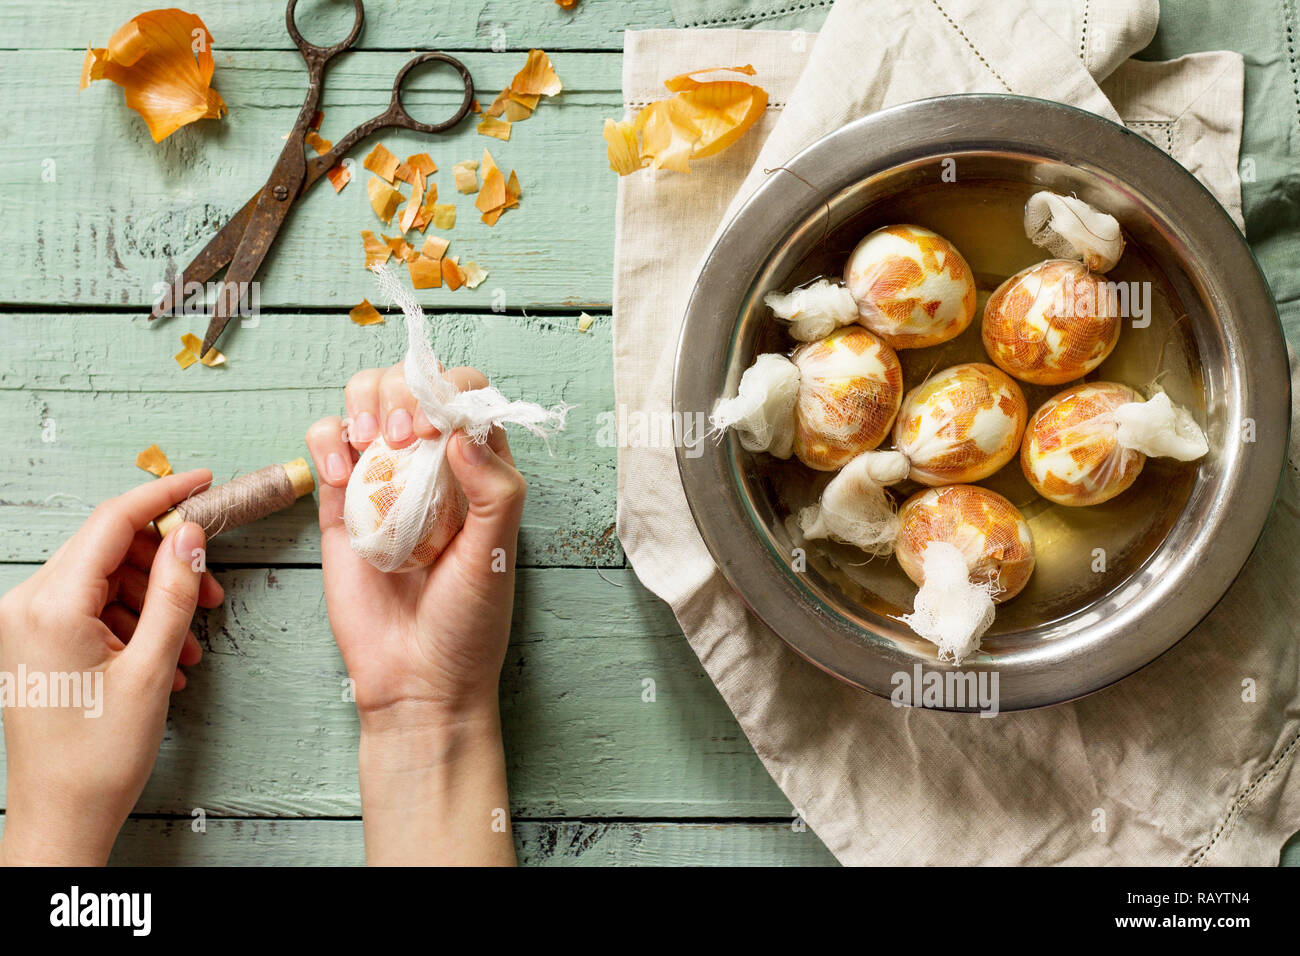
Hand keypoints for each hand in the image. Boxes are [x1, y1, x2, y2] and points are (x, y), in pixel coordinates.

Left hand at [0, 471, 222, 865]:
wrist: (61, 817)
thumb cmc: (99, 755)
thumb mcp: (153, 669)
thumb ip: (175, 593)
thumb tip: (190, 534)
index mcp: (50, 606)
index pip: (111, 523)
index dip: (163, 496)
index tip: (202, 483)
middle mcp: (26, 605)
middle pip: (108, 548)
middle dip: (167, 559)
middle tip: (211, 585)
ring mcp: (26, 624)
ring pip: (105, 578)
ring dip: (155, 595)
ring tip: (191, 638)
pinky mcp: (34, 642)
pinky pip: (91, 606)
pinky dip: (133, 618)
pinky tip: (164, 654)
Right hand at [306, 364, 522, 864]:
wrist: (416, 681)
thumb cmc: (468, 623)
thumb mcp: (498, 553)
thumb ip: (496, 489)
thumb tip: (462, 433)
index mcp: (480, 471)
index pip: (469, 397)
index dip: (451, 394)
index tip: (440, 428)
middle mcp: (433, 467)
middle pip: (412, 386)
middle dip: (405, 392)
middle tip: (406, 436)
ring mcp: (383, 481)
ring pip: (366, 401)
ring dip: (365, 403)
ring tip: (374, 444)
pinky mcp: (339, 504)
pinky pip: (326, 444)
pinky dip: (326, 440)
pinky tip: (340, 472)